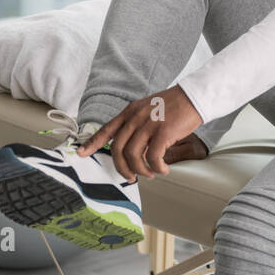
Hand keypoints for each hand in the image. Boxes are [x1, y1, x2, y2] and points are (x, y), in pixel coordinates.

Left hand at [77, 84, 204, 179]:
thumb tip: (132, 151)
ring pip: (134, 155)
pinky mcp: (163, 132)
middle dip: (122, 167)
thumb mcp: (148, 110)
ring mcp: (149, 124)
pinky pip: (153, 157)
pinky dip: (157, 168)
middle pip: (118, 148)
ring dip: (141, 170)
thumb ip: (137, 126)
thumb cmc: (173, 106)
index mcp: (130, 111)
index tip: (80, 153)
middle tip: (131, 177)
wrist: (193, 96)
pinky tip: (164, 169)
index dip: (92, 143)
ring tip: (151, 173)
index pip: (107, 129)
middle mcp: (136, 117)